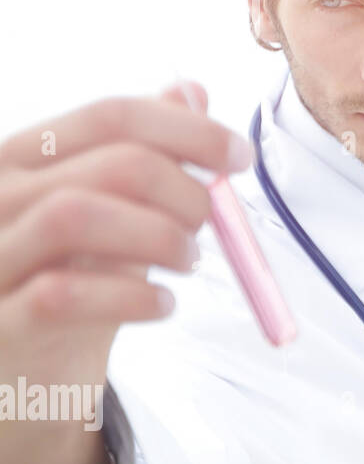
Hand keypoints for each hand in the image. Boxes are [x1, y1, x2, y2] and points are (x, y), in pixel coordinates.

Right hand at [0, 82, 250, 463]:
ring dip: (159, 236)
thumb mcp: (109, 209)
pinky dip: (131, 296)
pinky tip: (162, 305)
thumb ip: (141, 151)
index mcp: (24, 156)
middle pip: (111, 163)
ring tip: (188, 262)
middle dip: (185, 190)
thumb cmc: (72, 278)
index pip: (112, 115)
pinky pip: (63, 295)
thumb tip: (192, 90)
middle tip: (210, 225)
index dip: (190, 130)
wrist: (23, 373)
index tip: (240, 158)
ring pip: (76, 216)